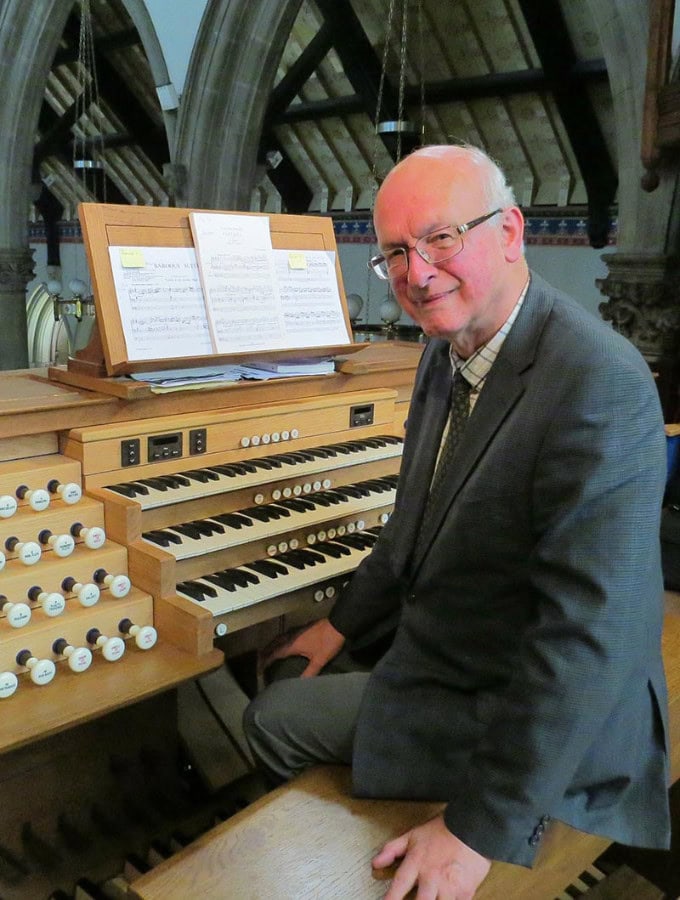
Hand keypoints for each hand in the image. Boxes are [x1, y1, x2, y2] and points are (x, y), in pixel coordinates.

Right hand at [260, 618, 344, 676]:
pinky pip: (287, 635)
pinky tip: (286, 643)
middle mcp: (292, 636)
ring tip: (269, 651)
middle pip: (275, 643)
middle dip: (266, 651)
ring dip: (273, 644)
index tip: (260, 668)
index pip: (275, 653)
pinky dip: (281, 640)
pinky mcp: (303, 628)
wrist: (338, 624)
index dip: (266, 661)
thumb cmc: (327, 643)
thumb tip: (300, 684)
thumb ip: (309, 672)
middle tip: (260, 658)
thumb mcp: (319, 660)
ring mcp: (298, 631)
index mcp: (293, 644)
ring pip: (280, 638)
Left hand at [373, 815, 490, 899]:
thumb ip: (392, 849)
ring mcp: (449, 886)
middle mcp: (431, 877)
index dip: (390, 899)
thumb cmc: (442, 830)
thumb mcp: (412, 835)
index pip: (399, 886)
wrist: (472, 826)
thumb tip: (376, 863)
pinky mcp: (465, 892)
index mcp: (417, 862)